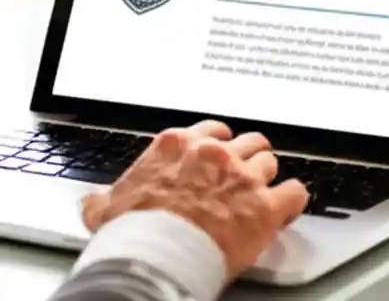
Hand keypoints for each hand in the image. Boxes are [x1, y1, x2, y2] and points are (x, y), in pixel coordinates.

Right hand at [81, 120, 309, 279]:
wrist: (155, 258)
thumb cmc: (132, 233)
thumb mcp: (104, 209)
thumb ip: (104, 199)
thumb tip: (93, 203)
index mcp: (176, 145)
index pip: (210, 130)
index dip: (217, 146)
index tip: (218, 157)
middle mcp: (213, 154)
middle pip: (246, 142)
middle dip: (246, 158)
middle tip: (242, 177)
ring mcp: (242, 177)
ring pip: (269, 163)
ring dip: (265, 179)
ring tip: (260, 196)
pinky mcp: (265, 206)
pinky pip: (295, 192)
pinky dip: (292, 201)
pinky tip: (286, 209)